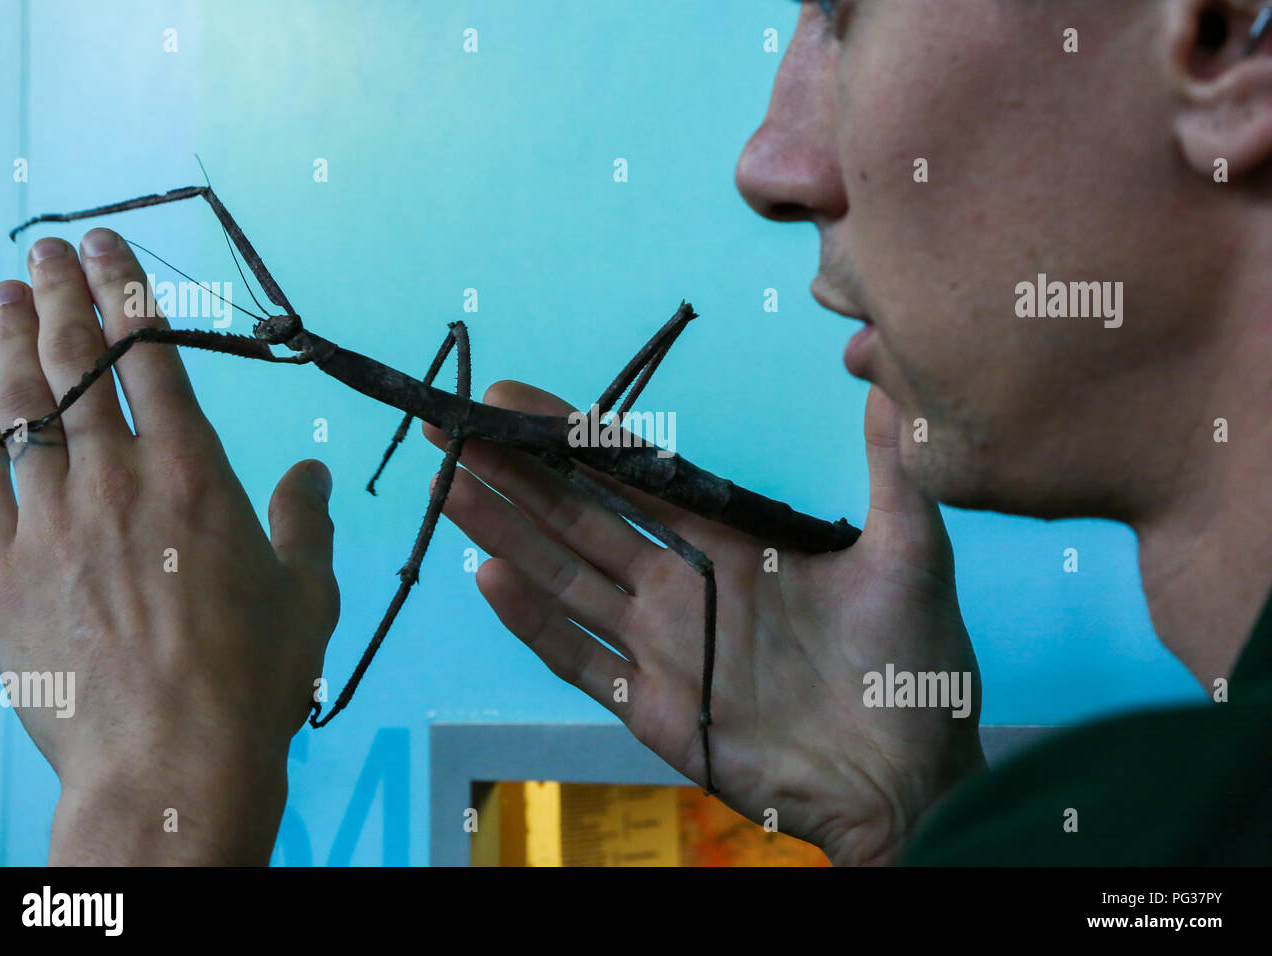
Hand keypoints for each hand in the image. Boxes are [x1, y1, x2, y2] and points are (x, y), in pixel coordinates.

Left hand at [0, 229, 339, 863]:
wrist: (168, 761)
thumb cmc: (253, 677)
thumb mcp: (308, 595)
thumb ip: (305, 524)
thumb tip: (312, 477)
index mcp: (193, 475)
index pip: (150, 358)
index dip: (126, 294)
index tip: (104, 247)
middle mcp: (115, 481)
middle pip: (76, 366)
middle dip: (58, 296)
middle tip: (41, 250)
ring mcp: (48, 524)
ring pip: (21, 413)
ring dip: (8, 347)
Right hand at [426, 381, 984, 864]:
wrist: (911, 782)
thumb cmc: (913, 668)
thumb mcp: (911, 549)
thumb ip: (890, 465)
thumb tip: (893, 376)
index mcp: (728, 541)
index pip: (635, 476)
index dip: (576, 438)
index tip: (519, 402)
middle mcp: (683, 586)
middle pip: (581, 516)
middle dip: (518, 472)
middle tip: (454, 426)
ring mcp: (663, 646)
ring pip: (566, 575)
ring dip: (505, 532)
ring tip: (448, 483)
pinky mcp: (655, 707)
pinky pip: (582, 659)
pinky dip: (533, 622)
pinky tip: (487, 576)